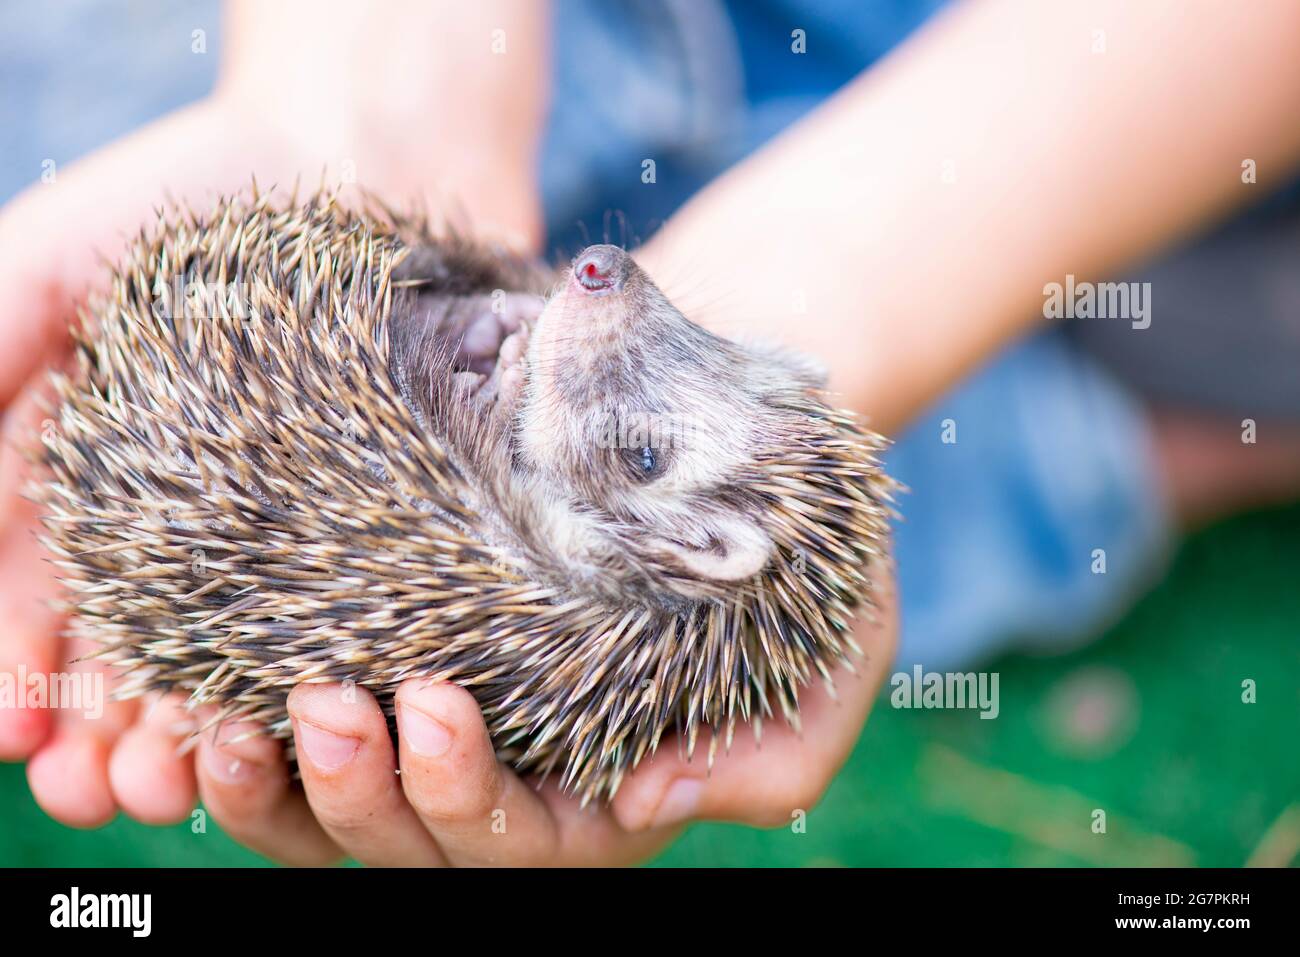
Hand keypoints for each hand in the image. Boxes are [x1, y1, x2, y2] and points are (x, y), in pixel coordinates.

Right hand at [0, 27, 543, 824]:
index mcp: (85, 478)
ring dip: (199, 727)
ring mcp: (287, 522)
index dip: (17, 672)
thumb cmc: (183, 196)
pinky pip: (341, 611)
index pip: (34, 597)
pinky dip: (310, 669)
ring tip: (183, 781)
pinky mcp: (380, 516)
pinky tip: (300, 717)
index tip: (15, 738)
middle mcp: (182, 517)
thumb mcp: (43, 268)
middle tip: (105, 786)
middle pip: (130, 646)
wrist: (351, 151)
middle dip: (107, 727)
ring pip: (232, 650)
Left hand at [191, 560, 897, 865]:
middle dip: (360, 795)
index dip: (463, 799)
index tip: (436, 701)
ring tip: (234, 717)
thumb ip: (776, 753)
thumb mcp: (834, 651)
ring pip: (342, 811)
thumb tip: (649, 805)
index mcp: (610, 800)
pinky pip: (308, 735)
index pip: (525, 845)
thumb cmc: (795, 554)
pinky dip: (252, 730)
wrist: (727, 444)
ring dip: (280, 785)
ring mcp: (456, 727)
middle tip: (322, 704)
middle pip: (416, 844)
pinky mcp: (405, 660)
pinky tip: (209, 688)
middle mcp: (522, 780)